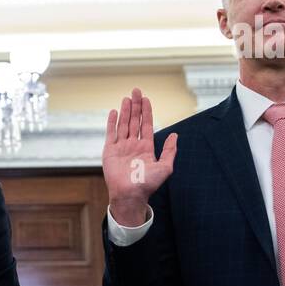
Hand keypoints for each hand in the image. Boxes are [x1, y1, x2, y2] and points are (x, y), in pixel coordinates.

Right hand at [102, 88, 176, 226]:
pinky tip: (114, 112)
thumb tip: (175, 135)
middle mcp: (133, 145)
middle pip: (134, 121)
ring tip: (126, 98)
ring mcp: (121, 147)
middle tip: (136, 91)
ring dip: (125, 111)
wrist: (130, 194)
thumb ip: (169, 151)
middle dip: (136, 106)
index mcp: (146, 147)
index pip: (146, 125)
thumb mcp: (165, 167)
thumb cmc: (148, 184)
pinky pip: (111, 134)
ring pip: (123, 124)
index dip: (146, 111)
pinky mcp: (110, 151)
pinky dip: (112, 122)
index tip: (146, 99)